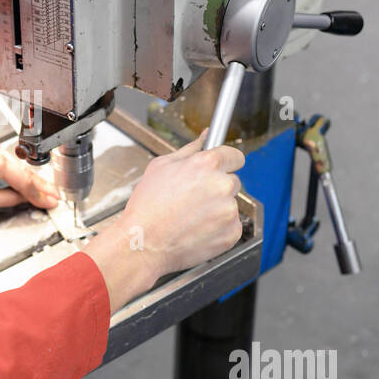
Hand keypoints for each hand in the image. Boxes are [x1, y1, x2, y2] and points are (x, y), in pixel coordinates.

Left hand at [0, 134, 60, 212]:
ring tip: (43, 190)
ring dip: (27, 177)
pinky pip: (2, 159)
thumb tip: (23, 199)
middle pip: (22, 169)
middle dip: (39, 185)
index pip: (24, 180)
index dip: (40, 194)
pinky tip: (22, 178)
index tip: (52, 201)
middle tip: (54, 196)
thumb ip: (8, 199)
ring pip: (13, 163)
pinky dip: (13, 170)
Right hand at [82, 130, 244, 314]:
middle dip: (217, 189)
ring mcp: (229, 211)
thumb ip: (189, 149)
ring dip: (217, 210)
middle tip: (193, 200)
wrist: (143, 242)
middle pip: (232, 182)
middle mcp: (222, 185)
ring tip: (190, 218)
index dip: (226, 163)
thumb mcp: (161, 166)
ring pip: (230, 205)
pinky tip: (196, 230)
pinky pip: (231, 226)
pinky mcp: (231, 233)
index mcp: (207, 164)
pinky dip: (218, 229)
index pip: (235, 156)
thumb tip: (204, 136)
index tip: (219, 170)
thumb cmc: (147, 205)